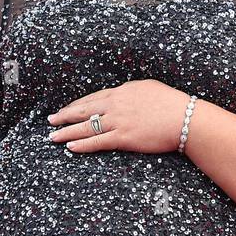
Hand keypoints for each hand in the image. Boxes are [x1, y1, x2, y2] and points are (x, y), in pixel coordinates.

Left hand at [46, 79, 194, 153]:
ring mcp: (118, 121)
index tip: (66, 109)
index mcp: (122, 92)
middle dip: (64, 116)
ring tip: (53, 137)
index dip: (76, 104)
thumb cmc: (172, 103)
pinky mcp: (123, 138)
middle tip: (50, 121)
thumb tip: (122, 95)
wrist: (184, 118)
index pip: (93, 98)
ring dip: (67, 132)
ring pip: (86, 126)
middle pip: (83, 110)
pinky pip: (97, 141)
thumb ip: (132, 92)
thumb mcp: (149, 88)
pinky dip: (82, 144)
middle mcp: (116, 105)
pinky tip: (70, 147)